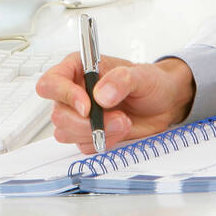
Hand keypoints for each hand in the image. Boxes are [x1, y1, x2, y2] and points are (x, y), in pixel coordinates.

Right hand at [35, 53, 195, 152]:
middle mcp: (73, 92)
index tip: (88, 107)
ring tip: (123, 122)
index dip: (64, 96)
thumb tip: (101, 95)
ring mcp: (78, 116)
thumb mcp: (140, 75)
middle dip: (87, 123)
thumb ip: (120, 80)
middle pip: (58, 115)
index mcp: (77, 69)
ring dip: (97, 133)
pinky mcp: (88, 134)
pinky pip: (83, 146)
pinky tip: (119, 130)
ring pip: (67, 134)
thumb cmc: (149, 82)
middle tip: (118, 118)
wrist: (164, 103)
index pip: (51, 83)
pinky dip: (103, 142)